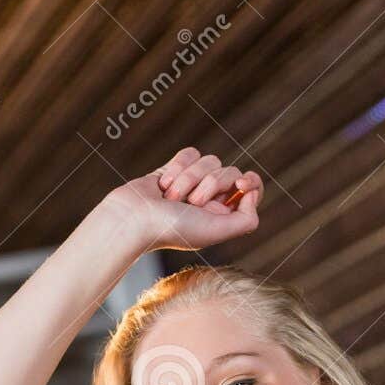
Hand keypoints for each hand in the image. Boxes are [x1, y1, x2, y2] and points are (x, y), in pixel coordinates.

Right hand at [99, 148, 261, 252]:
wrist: (133, 219)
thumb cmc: (172, 229)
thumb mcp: (216, 231)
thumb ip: (246, 220)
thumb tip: (251, 193)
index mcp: (222, 216)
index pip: (250, 190)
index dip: (250, 182)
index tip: (242, 183)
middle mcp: (210, 200)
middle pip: (230, 172)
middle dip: (210, 184)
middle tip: (192, 203)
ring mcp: (192, 183)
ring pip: (209, 160)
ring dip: (189, 179)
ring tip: (172, 197)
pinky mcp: (174, 169)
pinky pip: (190, 153)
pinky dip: (177, 166)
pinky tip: (163, 185)